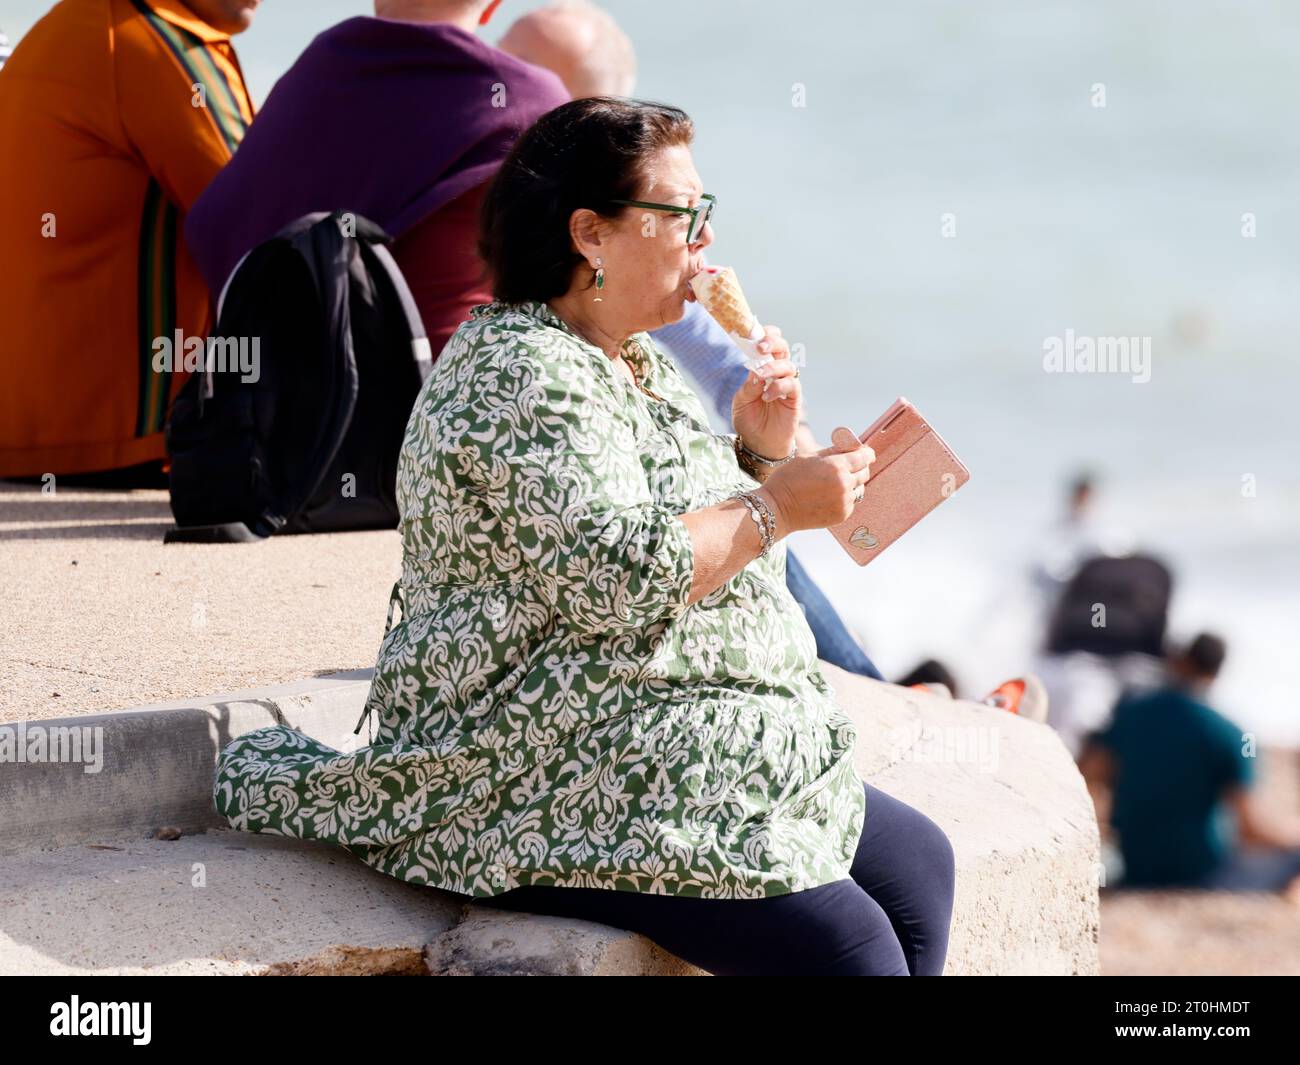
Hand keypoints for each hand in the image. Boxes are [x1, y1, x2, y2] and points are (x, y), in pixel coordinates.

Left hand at [731, 325, 799, 460]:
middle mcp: (776, 372)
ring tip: (761, 377)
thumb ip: (748, 385)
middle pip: (782, 348)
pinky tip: (767, 396)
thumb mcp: (741, 401)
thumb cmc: (749, 420)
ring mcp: (787, 384)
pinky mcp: (794, 398)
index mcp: (762, 368)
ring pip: (788, 364)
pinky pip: (792, 385)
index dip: (764, 335)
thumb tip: (756, 369)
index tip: (755, 333)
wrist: (759, 444)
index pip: (768, 344)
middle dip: (773, 343)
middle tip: (761, 348)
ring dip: (774, 367)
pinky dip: (779, 387)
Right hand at [757, 426, 874, 533]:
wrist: (777, 508)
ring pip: (859, 489)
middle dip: (859, 467)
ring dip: (853, 484)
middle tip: (849, 466)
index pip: (864, 457)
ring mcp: (844, 501)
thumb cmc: (789, 478)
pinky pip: (851, 502)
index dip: (867, 453)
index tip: (866, 453)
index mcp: (837, 466)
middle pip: (865, 473)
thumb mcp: (809, 457)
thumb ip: (832, 451)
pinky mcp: (842, 515)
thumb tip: (849, 447)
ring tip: (835, 483)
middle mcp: (844, 484)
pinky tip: (829, 496)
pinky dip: (845, 498)